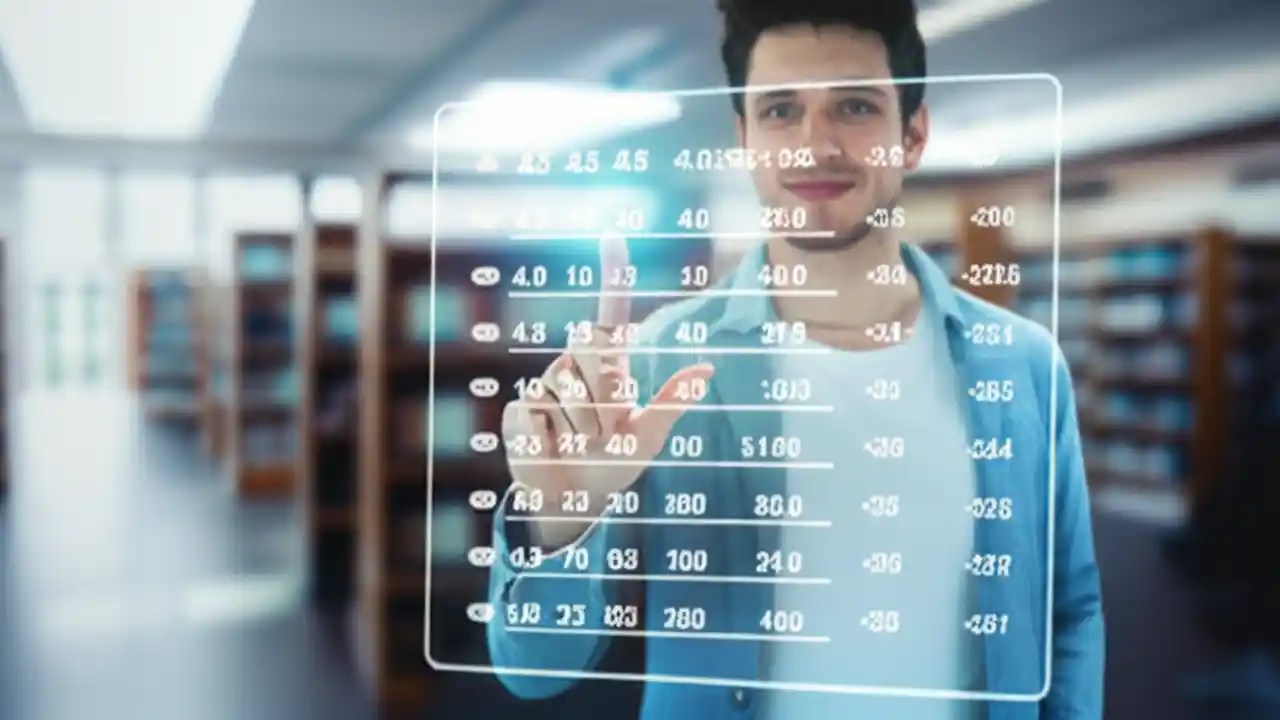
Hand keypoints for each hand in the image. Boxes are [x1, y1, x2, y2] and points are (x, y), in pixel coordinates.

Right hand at [501, 235, 714, 548]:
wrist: (575, 498)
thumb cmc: (613, 462)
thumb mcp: (647, 436)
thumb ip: (671, 402)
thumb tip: (705, 368)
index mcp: (608, 365)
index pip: (610, 313)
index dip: (613, 275)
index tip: (613, 236)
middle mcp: (574, 365)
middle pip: (591, 351)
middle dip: (605, 396)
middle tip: (606, 430)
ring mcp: (545, 384)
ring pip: (568, 390)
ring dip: (583, 427)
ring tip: (580, 443)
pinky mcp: (521, 409)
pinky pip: (539, 412)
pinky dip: (552, 438)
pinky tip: (549, 447)